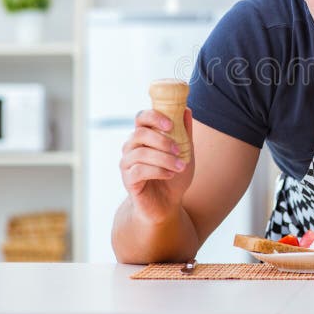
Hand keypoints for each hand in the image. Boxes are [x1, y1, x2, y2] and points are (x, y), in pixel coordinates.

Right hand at [120, 107, 193, 223]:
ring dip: (164, 158)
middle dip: (162, 140)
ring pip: (140, 153)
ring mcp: (127, 163)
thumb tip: (186, 109)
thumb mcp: (185, 152)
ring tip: (180, 166)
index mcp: (144, 136)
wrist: (167, 204)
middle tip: (178, 149)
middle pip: (140, 133)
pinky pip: (138, 170)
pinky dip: (158, 171)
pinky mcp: (128, 180)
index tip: (171, 125)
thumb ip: (184, 131)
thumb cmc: (174, 175)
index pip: (141, 117)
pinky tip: (170, 175)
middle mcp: (132, 147)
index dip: (154, 117)